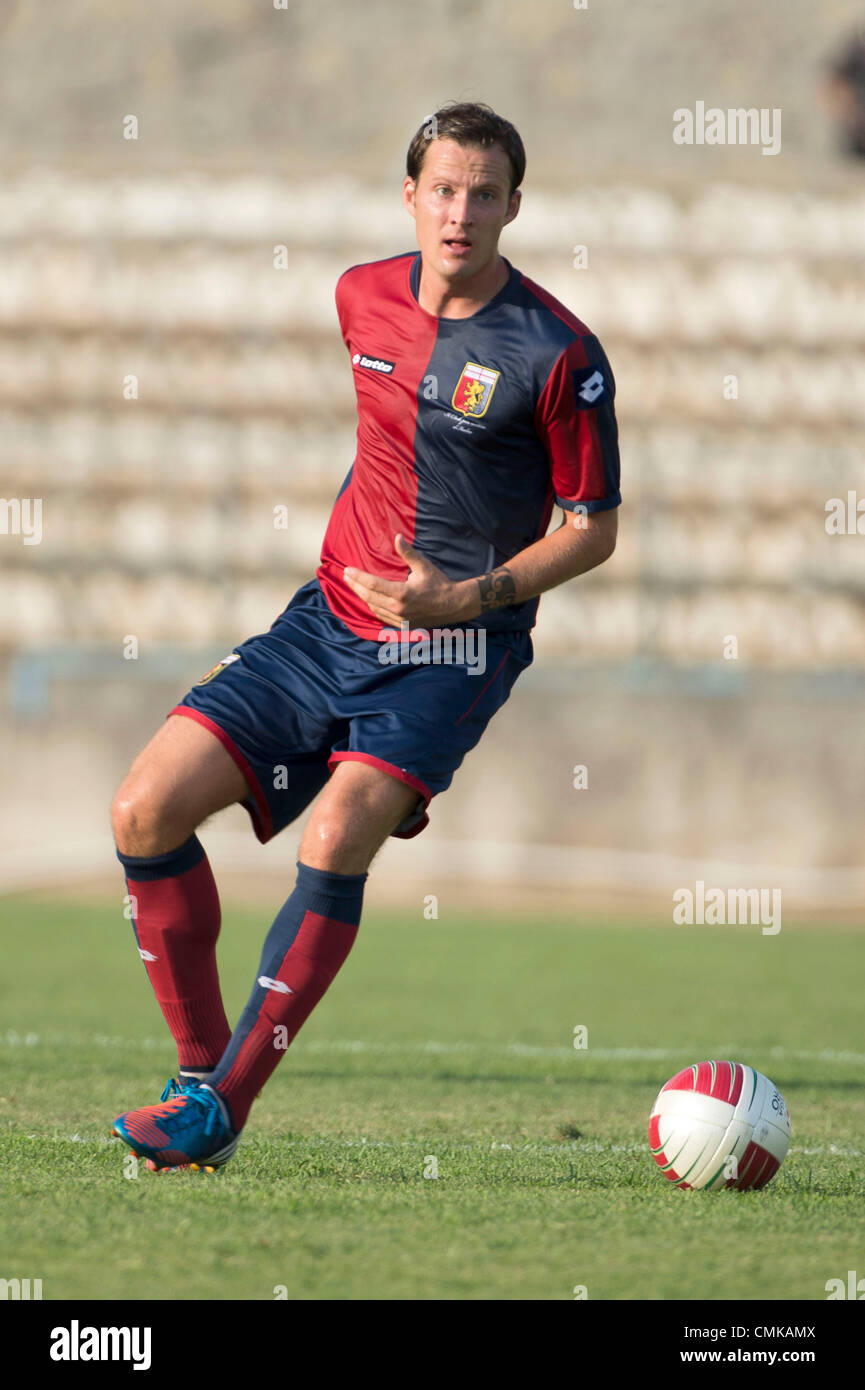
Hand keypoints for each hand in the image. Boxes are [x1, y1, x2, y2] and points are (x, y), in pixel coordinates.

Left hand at [343, 535, 470, 630]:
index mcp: (402, 594)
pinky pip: (382, 617)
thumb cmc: (439, 584)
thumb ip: (407, 553)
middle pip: (368, 597)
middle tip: (346, 576)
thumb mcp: (423, 566)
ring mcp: (400, 619)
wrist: (454, 605)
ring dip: (362, 597)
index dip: (358, 577)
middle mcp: (398, 609)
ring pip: (373, 608)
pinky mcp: (403, 625)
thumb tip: (397, 537)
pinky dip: (373, 607)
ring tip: (354, 586)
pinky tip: (368, 600)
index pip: (372, 585)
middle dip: (355, 586)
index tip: (347, 570)